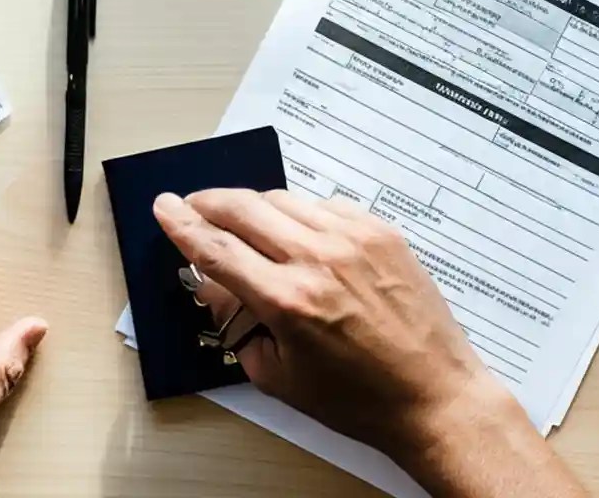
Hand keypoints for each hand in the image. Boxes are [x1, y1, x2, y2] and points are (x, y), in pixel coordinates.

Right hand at [154, 189, 585, 497]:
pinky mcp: (382, 233)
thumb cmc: (360, 399)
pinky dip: (301, 214)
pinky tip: (298, 234)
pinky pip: (325, 205)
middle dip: (209, 203)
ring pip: (283, 199)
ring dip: (254, 207)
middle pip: (243, 208)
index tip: (164, 208)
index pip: (216, 248)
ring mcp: (355, 240)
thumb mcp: (280, 376)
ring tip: (245, 226)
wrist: (434, 394)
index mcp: (288, 301)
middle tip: (194, 207)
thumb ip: (238, 326)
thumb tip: (215, 288)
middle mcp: (319, 260)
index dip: (181, 225)